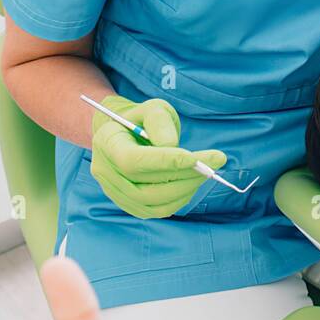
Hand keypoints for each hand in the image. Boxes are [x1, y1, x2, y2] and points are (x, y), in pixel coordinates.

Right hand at [90, 94, 227, 218]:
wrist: (128, 135)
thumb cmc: (143, 119)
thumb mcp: (153, 109)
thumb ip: (161, 123)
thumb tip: (173, 147)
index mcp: (107, 142)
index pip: (132, 160)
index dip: (164, 162)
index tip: (195, 158)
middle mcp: (105, 171)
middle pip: (145, 185)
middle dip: (184, 175)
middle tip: (214, 162)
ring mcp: (115, 192)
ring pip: (153, 202)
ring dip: (185, 188)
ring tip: (206, 170)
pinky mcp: (130, 205)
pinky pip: (157, 210)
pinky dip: (179, 198)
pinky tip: (192, 182)